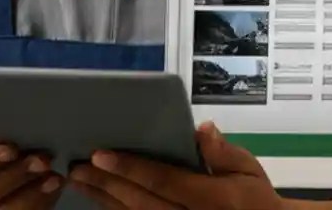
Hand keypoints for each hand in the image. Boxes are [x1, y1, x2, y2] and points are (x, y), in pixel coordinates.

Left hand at [69, 122, 282, 209]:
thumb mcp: (249, 170)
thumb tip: (202, 130)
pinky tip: (100, 201)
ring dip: (103, 200)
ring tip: (79, 182)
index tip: (102, 155)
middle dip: (106, 184)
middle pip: (139, 201)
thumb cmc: (254, 197)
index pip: (162, 181)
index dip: (130, 168)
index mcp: (209, 198)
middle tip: (77, 166)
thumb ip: (224, 152)